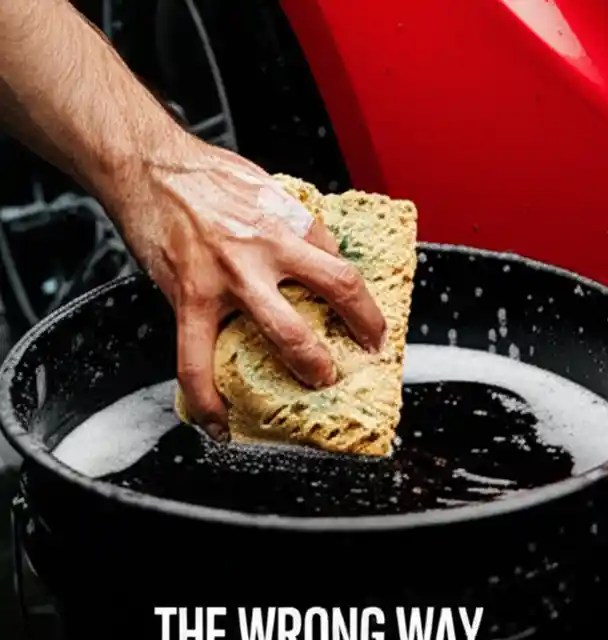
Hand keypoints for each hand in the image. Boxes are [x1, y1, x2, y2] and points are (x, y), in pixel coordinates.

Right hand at [108, 134, 384, 439]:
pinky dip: (206, 398)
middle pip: (324, 305)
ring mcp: (225, 279)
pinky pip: (195, 360)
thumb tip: (330, 259)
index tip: (374, 334)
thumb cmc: (208, 176)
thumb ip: (302, 228)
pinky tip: (217, 420)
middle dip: (342, 347)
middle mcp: (262, 254)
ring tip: (306, 389)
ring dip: (299, 369)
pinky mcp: (188, 297)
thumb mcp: (271, 191)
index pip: (343, 277)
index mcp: (286, 229)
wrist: (148, 166)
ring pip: (276, 336)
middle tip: (347, 369)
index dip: (367, 314)